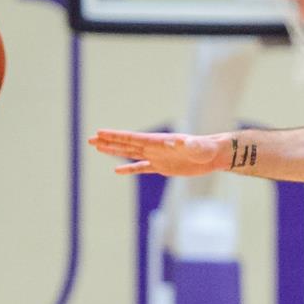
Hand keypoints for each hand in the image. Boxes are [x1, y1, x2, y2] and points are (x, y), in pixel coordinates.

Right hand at [87, 130, 228, 176]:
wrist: (213, 155)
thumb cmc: (205, 149)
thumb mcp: (196, 147)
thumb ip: (187, 145)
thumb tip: (179, 143)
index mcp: (158, 141)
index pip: (131, 138)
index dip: (115, 136)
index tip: (99, 133)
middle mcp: (154, 147)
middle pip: (125, 144)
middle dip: (107, 142)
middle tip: (90, 139)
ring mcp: (157, 157)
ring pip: (130, 153)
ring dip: (114, 151)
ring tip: (98, 148)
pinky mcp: (163, 167)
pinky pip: (142, 168)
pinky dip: (130, 169)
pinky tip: (118, 170)